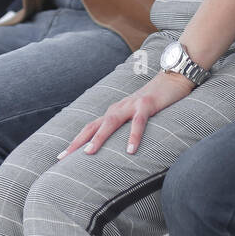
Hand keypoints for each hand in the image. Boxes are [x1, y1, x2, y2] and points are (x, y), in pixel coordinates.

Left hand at [60, 72, 193, 158]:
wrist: (173, 77)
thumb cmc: (156, 100)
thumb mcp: (138, 115)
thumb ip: (127, 127)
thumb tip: (118, 149)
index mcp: (115, 111)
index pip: (90, 128)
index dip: (76, 141)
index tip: (61, 157)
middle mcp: (119, 107)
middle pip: (93, 125)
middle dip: (77, 142)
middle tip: (63, 158)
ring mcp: (132, 105)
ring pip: (111, 122)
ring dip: (99, 138)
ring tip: (89, 153)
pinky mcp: (147, 104)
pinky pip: (139, 122)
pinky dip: (134, 136)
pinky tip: (131, 150)